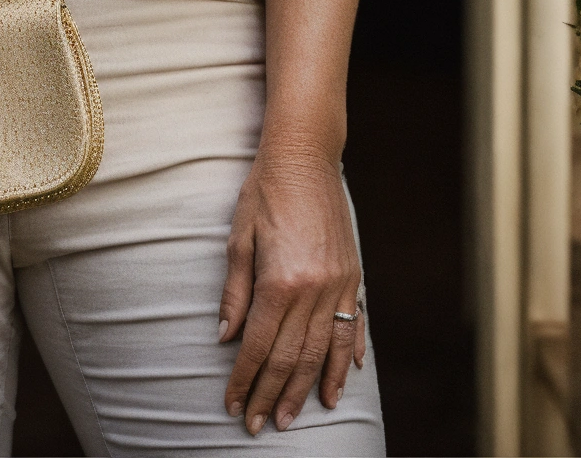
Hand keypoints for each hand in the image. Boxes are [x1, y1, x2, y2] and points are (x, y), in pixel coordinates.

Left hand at [218, 142, 366, 434]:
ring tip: (295, 416)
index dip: (244, 379)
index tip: (233, 405)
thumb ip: (235, 291)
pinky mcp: (353, 276)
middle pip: (290, 357)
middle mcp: (314, 288)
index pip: (257, 345)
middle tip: (260, 425)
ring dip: (308, 388)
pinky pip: (353, 327)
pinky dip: (346, 359)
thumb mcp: (239, 237)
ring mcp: (339, 284)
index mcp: (280, 280)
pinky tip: (339, 383)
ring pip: (323, 351)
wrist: (306, 154)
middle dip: (272, 395)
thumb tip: (226, 338)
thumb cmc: (265, 190)